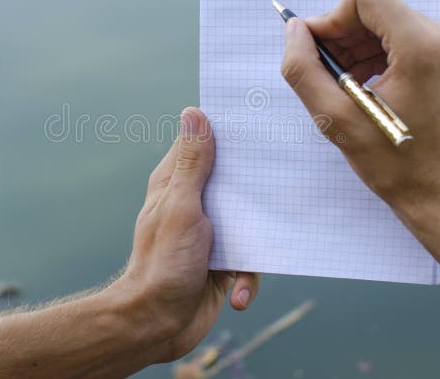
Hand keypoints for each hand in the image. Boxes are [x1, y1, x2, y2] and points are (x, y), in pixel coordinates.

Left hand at [114, 107, 259, 360]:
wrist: (156, 326)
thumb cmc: (162, 263)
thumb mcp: (181, 207)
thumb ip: (193, 164)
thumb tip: (193, 112)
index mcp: (177, 183)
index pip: (204, 143)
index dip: (229, 130)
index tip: (259, 120)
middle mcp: (195, 204)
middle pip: (235, 181)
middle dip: (258, 185)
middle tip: (284, 181)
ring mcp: (211, 234)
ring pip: (250, 220)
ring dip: (258, 242)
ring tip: (260, 254)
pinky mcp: (224, 263)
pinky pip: (250, 262)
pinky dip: (246, 281)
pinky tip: (236, 295)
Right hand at [280, 0, 439, 219]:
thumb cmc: (400, 168)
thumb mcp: (336, 120)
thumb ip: (304, 69)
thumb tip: (295, 32)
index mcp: (422, 46)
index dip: (332, 17)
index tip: (318, 48)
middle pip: (380, 9)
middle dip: (346, 36)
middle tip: (327, 73)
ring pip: (396, 25)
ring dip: (364, 49)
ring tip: (349, 87)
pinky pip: (415, 42)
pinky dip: (387, 57)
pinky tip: (374, 90)